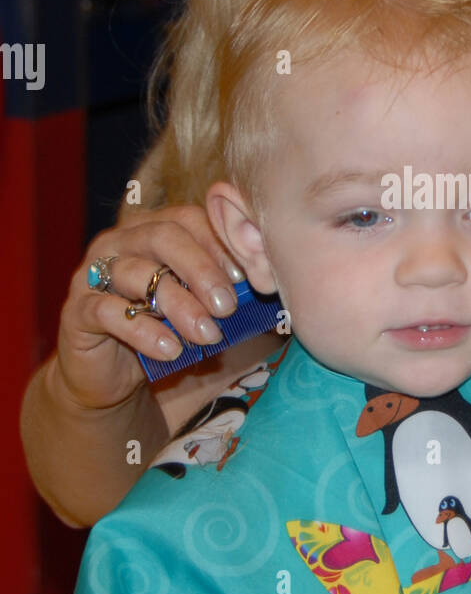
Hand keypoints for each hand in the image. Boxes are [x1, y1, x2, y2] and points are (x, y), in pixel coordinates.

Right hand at [54, 205, 243, 411]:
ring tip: (208, 334)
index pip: (189, 218)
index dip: (220, 244)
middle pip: (164, 237)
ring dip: (179, 305)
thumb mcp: (195, 306)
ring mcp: (93, 274)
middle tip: (227, 306)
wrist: (110, 375)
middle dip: (202, 270)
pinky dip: (144, 331)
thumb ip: (223, 289)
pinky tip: (171, 350)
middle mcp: (118, 242)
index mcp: (150, 229)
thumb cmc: (161, 331)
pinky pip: (109, 312)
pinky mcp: (77, 311)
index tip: (247, 278)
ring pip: (137, 274)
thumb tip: (271, 281)